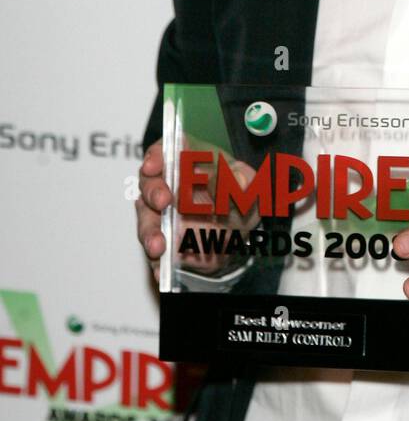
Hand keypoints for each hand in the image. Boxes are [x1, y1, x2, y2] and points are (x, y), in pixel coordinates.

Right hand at [135, 138, 258, 282]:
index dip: (156, 155)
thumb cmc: (238, 198)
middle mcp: (168, 185)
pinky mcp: (162, 241)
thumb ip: (245, 180)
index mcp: (187, 161)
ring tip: (159, 246)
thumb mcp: (249, 186)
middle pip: (149, 182)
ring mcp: (161, 215)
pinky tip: (163, 270)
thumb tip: (239, 180)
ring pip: (147, 219)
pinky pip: (153, 252)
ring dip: (150, 232)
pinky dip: (157, 262)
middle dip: (153, 191)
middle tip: (163, 202)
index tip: (154, 165)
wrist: (237, 234)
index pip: (164, 150)